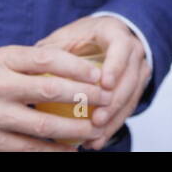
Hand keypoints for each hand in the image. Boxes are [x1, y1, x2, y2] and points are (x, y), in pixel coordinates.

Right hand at [0, 45, 111, 150]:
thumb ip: (28, 65)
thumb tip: (72, 71)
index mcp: (2, 59)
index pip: (47, 58)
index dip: (77, 67)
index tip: (100, 74)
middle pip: (49, 91)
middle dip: (82, 98)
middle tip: (105, 101)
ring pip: (40, 125)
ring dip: (71, 130)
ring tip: (92, 130)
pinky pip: (23, 149)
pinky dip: (48, 152)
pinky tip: (66, 151)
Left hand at [36, 15, 150, 149]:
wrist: (103, 38)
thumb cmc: (81, 37)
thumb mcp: (65, 36)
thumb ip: (52, 49)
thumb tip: (33, 68)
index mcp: (114, 32)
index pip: (121, 47)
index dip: (115, 66)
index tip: (104, 84)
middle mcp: (132, 49)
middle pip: (129, 77)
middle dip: (114, 102)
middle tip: (96, 120)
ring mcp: (138, 69)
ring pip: (132, 97)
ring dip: (114, 119)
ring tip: (95, 136)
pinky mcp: (136, 88)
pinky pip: (128, 109)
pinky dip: (113, 125)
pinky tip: (98, 140)